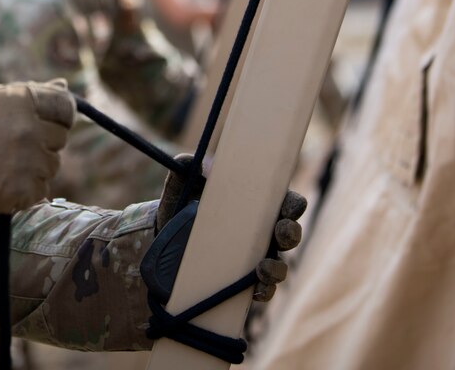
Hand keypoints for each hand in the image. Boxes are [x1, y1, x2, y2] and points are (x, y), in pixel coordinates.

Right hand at [0, 80, 74, 216]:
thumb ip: (29, 94)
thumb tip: (65, 86)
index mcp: (23, 101)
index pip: (65, 108)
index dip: (57, 117)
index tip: (42, 124)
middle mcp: (30, 130)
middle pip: (59, 139)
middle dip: (41, 142)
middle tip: (10, 147)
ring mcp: (28, 162)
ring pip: (51, 166)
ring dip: (34, 166)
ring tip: (2, 164)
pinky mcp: (22, 191)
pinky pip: (40, 190)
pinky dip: (25, 189)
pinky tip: (1, 181)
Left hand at [156, 155, 305, 302]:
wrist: (161, 236)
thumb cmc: (181, 203)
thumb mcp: (183, 183)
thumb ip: (190, 167)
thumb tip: (201, 163)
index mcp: (255, 205)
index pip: (285, 202)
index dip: (293, 204)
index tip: (290, 206)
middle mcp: (261, 233)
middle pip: (290, 234)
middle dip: (291, 233)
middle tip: (281, 231)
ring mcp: (254, 259)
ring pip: (280, 266)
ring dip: (277, 268)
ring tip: (263, 267)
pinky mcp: (241, 283)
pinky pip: (262, 291)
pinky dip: (264, 291)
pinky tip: (256, 290)